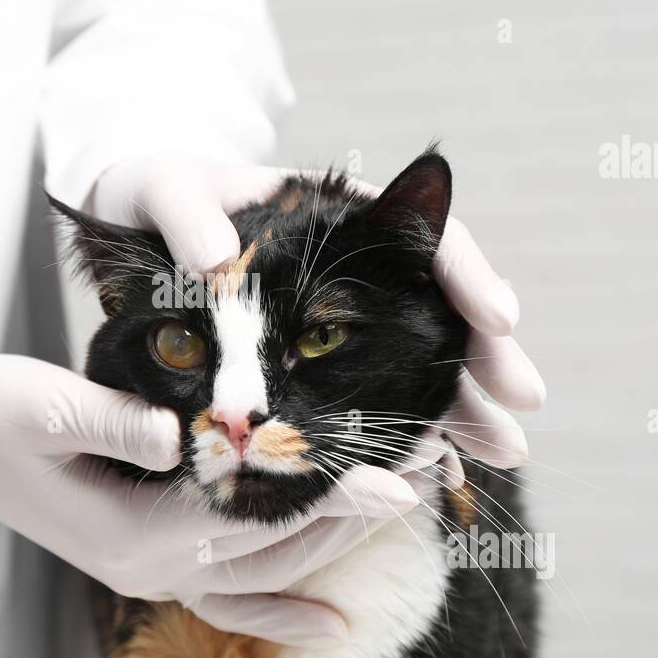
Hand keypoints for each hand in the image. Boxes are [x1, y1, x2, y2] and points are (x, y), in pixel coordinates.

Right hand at [0, 355, 423, 647]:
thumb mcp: (44, 403)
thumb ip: (115, 419)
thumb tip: (189, 436)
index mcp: (133, 532)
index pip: (254, 514)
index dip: (327, 493)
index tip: (392, 472)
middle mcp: (153, 569)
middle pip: (277, 548)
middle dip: (354, 511)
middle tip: (421, 471)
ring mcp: (155, 576)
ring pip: (267, 573)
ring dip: (336, 543)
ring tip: (399, 505)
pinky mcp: (153, 564)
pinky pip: (232, 604)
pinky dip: (285, 615)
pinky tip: (335, 621)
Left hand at [91, 155, 545, 471]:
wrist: (134, 231)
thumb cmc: (156, 197)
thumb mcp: (163, 192)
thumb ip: (188, 217)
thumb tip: (214, 258)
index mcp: (339, 212)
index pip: (422, 234)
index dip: (464, 273)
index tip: (496, 317)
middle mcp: (354, 262)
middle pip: (437, 305)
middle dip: (483, 354)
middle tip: (523, 404)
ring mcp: (343, 313)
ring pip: (419, 357)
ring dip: (460, 403)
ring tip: (501, 453)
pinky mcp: (317, 357)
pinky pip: (379, 392)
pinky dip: (410, 427)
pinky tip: (439, 465)